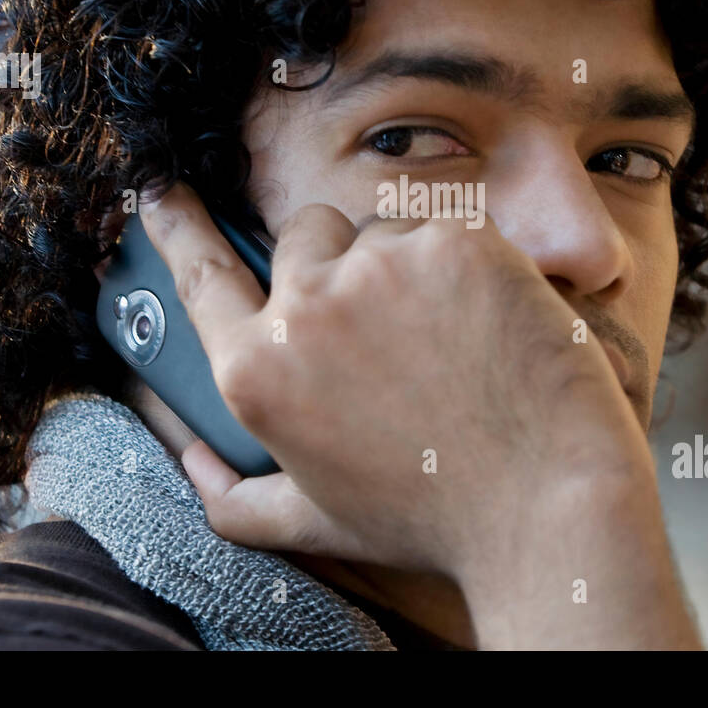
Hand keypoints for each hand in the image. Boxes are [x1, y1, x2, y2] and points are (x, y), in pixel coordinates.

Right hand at [141, 182, 649, 581]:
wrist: (547, 505)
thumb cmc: (433, 519)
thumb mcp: (318, 522)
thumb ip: (236, 501)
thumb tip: (192, 463)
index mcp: (259, 374)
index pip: (199, 275)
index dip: (177, 224)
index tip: (159, 185)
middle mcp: (306, 308)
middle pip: (305, 233)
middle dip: (336, 260)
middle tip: (391, 322)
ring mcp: (382, 265)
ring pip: (384, 229)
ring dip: (407, 264)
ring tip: (451, 338)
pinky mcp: (457, 240)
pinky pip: (447, 228)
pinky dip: (467, 264)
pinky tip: (491, 322)